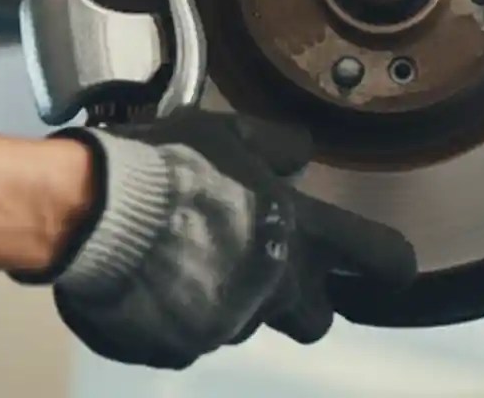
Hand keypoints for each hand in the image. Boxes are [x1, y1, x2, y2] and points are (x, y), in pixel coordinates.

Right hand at [25, 109, 417, 368]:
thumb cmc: (161, 166)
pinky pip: (188, 341)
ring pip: (242, 323)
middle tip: (260, 267)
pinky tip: (149, 281)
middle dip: (297, 300)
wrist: (90, 211)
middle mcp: (274, 287)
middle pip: (315, 319)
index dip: (392, 264)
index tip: (393, 269)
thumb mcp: (228, 134)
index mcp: (297, 231)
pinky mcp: (181, 350)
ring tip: (179, 258)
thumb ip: (276, 146)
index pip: (381, 256)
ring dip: (225, 298)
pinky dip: (175, 317)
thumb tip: (301, 152)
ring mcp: (227, 325)